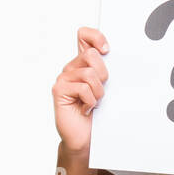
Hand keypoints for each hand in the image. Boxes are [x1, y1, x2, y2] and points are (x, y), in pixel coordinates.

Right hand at [52, 27, 110, 152]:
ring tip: (94, 102)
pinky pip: (82, 87)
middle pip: (90, 54)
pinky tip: (86, 108)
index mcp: (82, 64)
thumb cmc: (96, 115)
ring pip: (89, 73)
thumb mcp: (105, 90)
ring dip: (98, 92)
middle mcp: (71, 68)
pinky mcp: (59, 90)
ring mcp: (63, 79)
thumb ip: (106, 72)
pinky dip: (91, 101)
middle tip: (101, 90)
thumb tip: (113, 56)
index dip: (95, 36)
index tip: (107, 49)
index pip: (84, 36)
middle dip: (103, 74)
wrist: (85, 138)